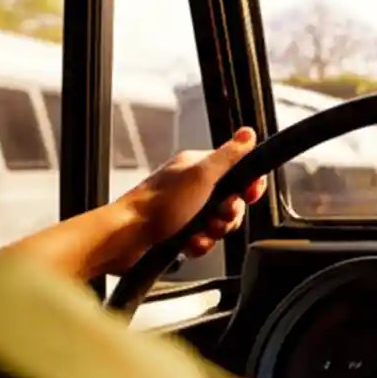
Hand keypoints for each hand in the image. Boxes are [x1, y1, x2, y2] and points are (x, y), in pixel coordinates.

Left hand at [111, 127, 266, 271]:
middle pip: (232, 201)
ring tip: (201, 233)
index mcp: (198, 167)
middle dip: (230, 214)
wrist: (126, 239)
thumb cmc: (159, 204)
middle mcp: (193, 187)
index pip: (237, 171)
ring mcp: (186, 211)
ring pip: (219, 224)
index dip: (248, 185)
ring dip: (215, 232)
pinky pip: (204, 240)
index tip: (250, 194)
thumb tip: (249, 133)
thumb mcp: (202, 175)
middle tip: (219, 216)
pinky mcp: (180, 233)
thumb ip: (229, 156)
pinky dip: (200, 244)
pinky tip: (190, 244)